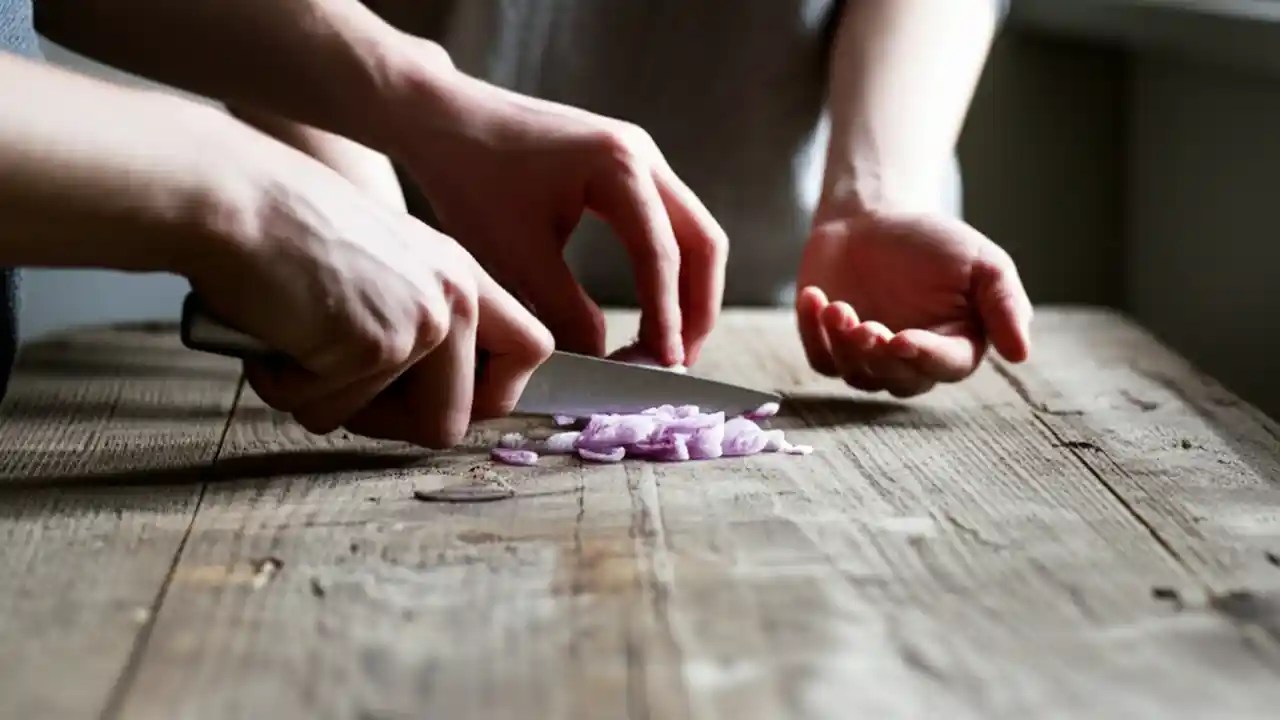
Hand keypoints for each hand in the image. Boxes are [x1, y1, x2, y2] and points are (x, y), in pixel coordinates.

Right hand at [189, 148, 552, 447]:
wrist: (233, 196)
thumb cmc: (284, 229)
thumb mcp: (380, 266)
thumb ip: (415, 322)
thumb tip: (424, 403)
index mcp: (461, 276)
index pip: (531, 351)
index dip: (492, 395)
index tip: (445, 402)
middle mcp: (454, 299)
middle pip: (451, 423)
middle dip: (386, 425)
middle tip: (336, 382)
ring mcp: (421, 324)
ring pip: (385, 428)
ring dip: (326, 401)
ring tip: (297, 338)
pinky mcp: (375, 345)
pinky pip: (327, 411)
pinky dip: (286, 385)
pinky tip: (275, 330)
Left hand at [386, 55, 727, 366]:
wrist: (441, 118)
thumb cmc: (470, 178)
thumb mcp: (515, 255)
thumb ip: (565, 311)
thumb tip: (604, 360)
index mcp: (618, 166)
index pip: (661, 255)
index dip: (666, 317)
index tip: (662, 366)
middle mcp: (641, 154)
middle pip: (702, 240)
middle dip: (697, 305)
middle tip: (679, 360)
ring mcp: (637, 156)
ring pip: (692, 231)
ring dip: (688, 289)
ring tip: (669, 343)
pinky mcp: (623, 165)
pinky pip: (666, 222)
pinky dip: (668, 267)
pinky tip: (651, 305)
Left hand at [795, 211, 1031, 396]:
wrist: (874, 219)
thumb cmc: (933, 242)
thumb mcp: (982, 262)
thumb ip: (1004, 304)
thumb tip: (1022, 355)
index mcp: (955, 346)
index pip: (945, 366)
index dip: (924, 357)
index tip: (902, 339)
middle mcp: (912, 362)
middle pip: (898, 379)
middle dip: (878, 354)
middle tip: (864, 325)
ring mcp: (868, 358)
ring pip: (856, 374)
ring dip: (843, 345)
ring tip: (834, 306)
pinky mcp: (831, 347)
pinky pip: (820, 357)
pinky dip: (812, 333)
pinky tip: (813, 297)